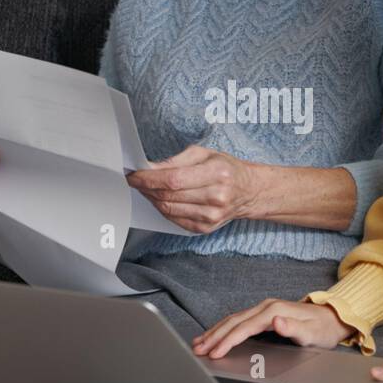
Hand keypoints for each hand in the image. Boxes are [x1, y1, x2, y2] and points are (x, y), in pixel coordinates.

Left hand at [126, 144, 261, 233]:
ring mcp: (211, 216)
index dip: (149, 178)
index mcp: (217, 173)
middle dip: (147, 187)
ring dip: (152, 198)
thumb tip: (150, 168)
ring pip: (168, 209)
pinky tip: (160, 199)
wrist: (248, 192)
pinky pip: (174, 219)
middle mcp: (216, 197)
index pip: (173, 180)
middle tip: (136, 180)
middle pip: (168, 196)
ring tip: (146, 188)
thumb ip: (176, 160)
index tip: (134, 175)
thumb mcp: (205, 154)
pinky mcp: (205, 228)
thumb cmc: (225, 169)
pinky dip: (162, 209)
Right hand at [192, 299, 356, 357]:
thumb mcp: (312, 333)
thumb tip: (276, 322)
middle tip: (197, 351)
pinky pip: (238, 321)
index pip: (244, 328)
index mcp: (274, 311)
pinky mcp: (263, 314)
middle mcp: (266, 307)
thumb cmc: (323, 329)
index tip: (215, 353)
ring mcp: (263, 309)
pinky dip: (223, 328)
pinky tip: (215, 335)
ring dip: (215, 332)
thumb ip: (294, 328)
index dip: (227, 341)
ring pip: (232, 320)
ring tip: (198, 344)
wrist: (332, 318)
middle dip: (214, 337)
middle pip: (233, 322)